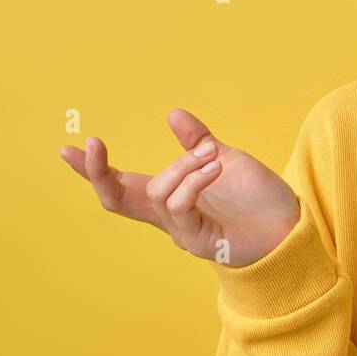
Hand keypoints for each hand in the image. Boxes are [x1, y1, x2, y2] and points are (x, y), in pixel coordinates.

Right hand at [58, 108, 300, 265]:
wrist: (290, 225)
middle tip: (92, 145)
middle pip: (115, 200)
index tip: (67, 149)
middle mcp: (168, 216)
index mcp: (169, 196)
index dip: (93, 169)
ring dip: (182, 165)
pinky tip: (214, 167)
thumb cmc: (257, 197)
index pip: (121, 184)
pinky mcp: (200, 241)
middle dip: (97, 173)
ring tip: (212, 155)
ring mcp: (182, 231)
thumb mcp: (223, 159)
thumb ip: (197, 142)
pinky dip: (193, 181)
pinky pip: (181, 207)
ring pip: (158, 193)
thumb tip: (172, 114)